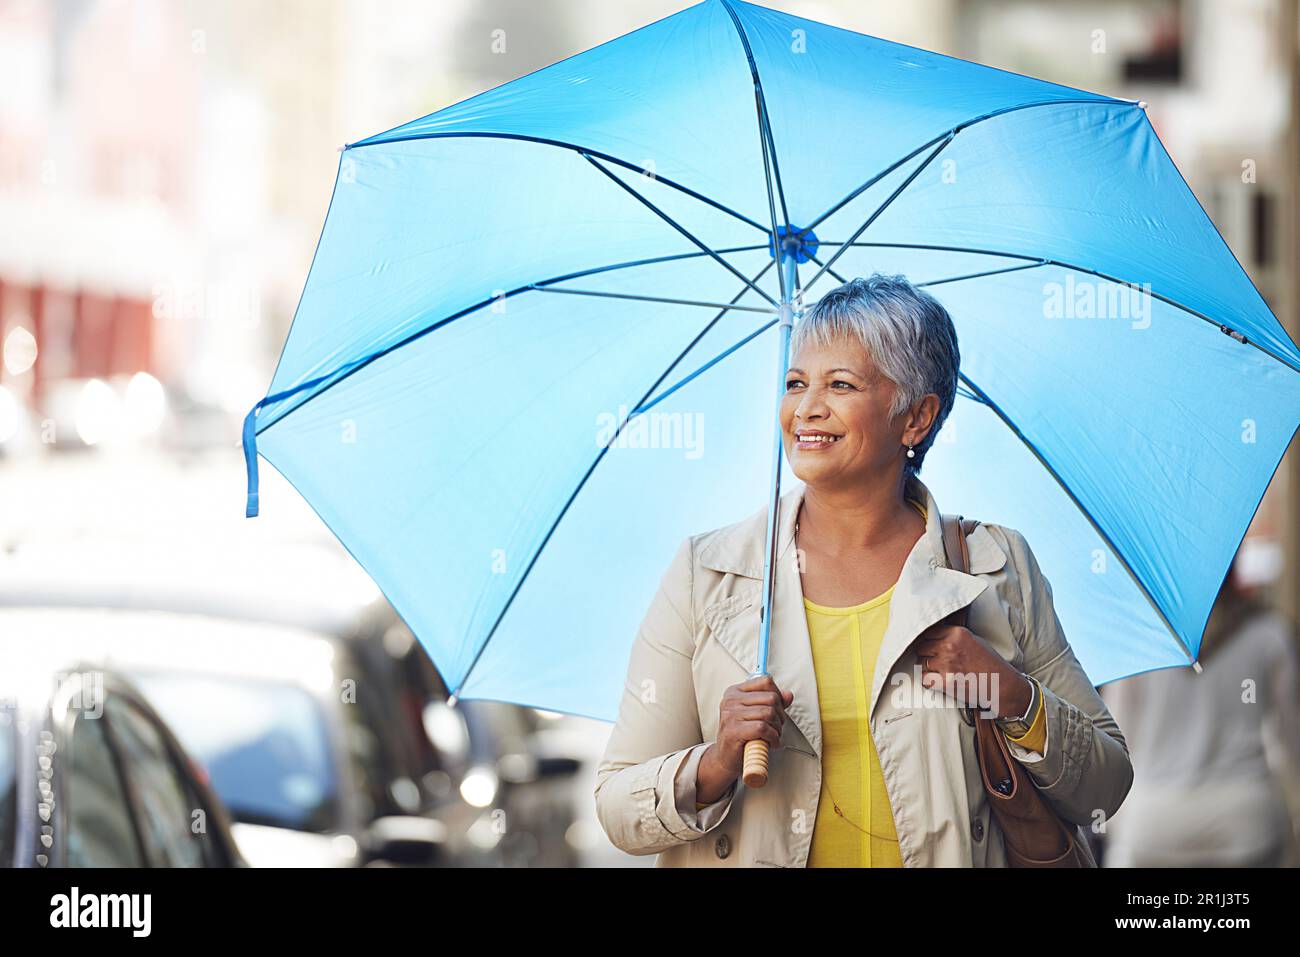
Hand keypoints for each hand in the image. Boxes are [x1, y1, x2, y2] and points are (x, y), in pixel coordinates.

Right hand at [697, 675, 792, 802]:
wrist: (725, 758)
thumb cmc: (742, 735)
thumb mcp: (756, 714)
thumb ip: (773, 702)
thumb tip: (789, 694)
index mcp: (735, 692)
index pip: (766, 682)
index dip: (778, 696)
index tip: (777, 710)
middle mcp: (730, 700)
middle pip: (771, 698)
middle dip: (780, 715)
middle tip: (776, 727)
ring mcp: (730, 715)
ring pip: (768, 713)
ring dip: (777, 728)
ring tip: (773, 736)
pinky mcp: (733, 731)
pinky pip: (763, 728)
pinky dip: (773, 737)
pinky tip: (771, 743)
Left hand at [909, 623, 1030, 717]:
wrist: (1003, 686)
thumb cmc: (990, 664)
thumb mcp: (974, 640)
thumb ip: (953, 635)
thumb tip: (933, 633)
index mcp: (958, 633)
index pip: (927, 632)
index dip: (927, 640)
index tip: (930, 646)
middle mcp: (950, 646)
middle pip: (921, 647)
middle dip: (926, 654)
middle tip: (936, 660)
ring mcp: (947, 664)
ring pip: (922, 664)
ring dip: (928, 669)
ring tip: (942, 672)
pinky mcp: (946, 682)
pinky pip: (925, 680)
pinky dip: (929, 682)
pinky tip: (939, 682)